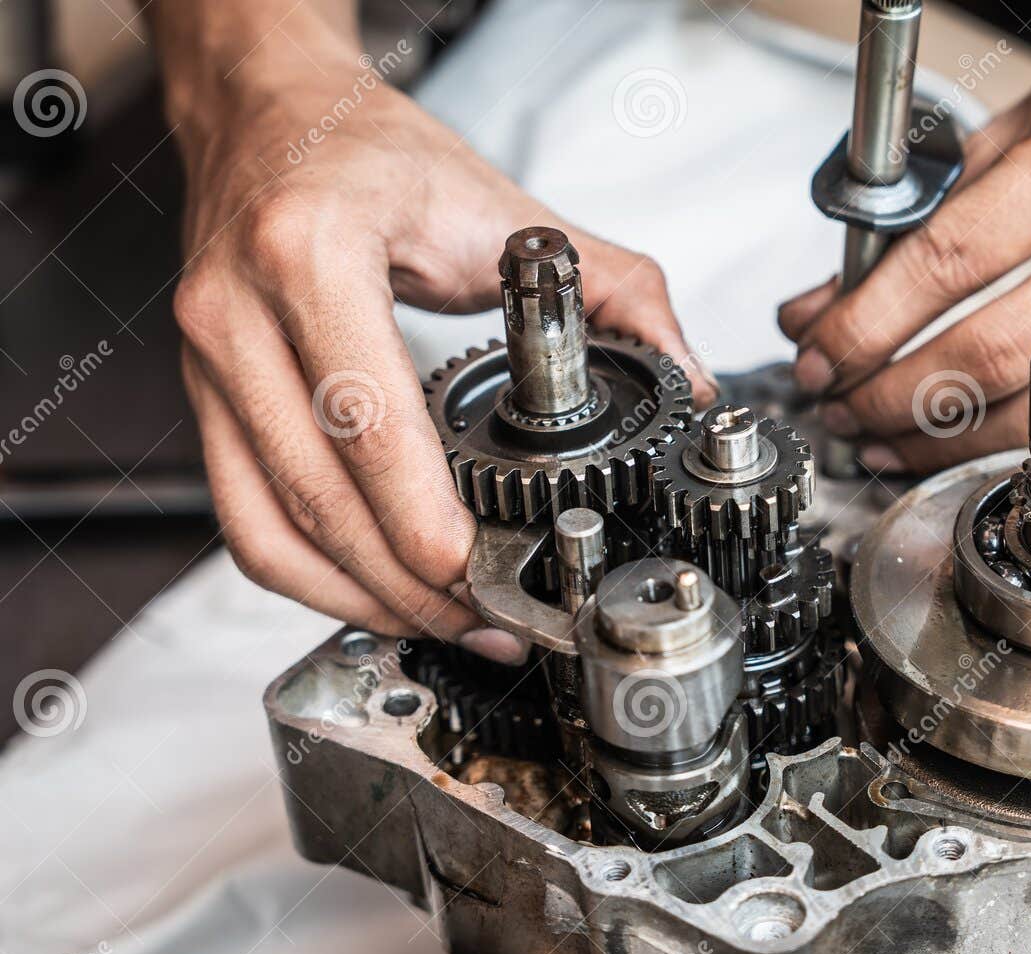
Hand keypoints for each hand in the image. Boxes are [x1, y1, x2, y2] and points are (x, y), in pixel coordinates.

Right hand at [156, 4, 709, 657]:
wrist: (271, 113)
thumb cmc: (371, 153)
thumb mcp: (499, 203)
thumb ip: (611, 287)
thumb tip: (686, 372)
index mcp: (311, 251)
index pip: (363, 415)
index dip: (416, 516)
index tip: (474, 570)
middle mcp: (238, 310)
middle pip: (317, 494)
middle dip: (406, 582)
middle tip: (485, 618)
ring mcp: (209, 361)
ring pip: (270, 527)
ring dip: (360, 597)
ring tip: (443, 622)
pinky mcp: (203, 398)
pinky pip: (242, 519)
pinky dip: (311, 576)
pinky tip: (377, 593)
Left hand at [779, 0, 1030, 472]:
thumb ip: (930, 210)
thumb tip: (832, 298)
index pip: (951, 265)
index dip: (868, 325)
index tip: (817, 356)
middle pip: (990, 356)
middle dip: (892, 397)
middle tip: (838, 408)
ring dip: (944, 439)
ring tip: (885, 437)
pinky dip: (1027, 438)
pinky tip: (973, 438)